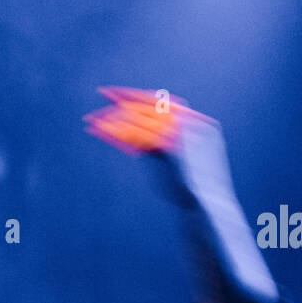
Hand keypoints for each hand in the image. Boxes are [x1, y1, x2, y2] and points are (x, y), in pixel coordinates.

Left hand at [83, 87, 234, 206]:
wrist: (208, 211)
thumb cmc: (193, 194)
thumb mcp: (183, 165)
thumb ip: (166, 147)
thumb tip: (141, 142)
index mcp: (201, 124)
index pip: (167, 102)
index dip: (142, 96)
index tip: (122, 94)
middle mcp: (193, 125)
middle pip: (152, 104)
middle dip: (125, 97)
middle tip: (103, 92)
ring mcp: (183, 136)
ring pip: (141, 118)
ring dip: (115, 117)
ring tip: (93, 117)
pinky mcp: (170, 149)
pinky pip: (137, 135)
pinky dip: (116, 132)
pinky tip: (98, 129)